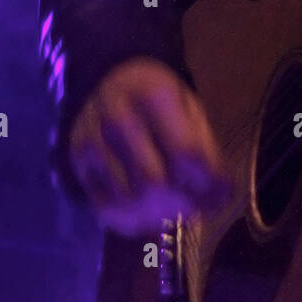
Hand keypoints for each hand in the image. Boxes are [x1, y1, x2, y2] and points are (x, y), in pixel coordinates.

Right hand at [68, 57, 231, 235]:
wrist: (110, 81)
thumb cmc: (159, 100)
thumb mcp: (189, 109)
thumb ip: (206, 150)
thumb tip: (224, 195)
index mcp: (153, 94)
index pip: (184, 153)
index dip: (206, 183)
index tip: (220, 196)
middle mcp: (116, 116)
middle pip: (153, 181)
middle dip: (182, 202)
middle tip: (199, 208)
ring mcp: (92, 140)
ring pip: (128, 198)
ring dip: (157, 213)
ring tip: (176, 208)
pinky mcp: (77, 162)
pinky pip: (104, 206)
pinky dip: (131, 220)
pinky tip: (150, 214)